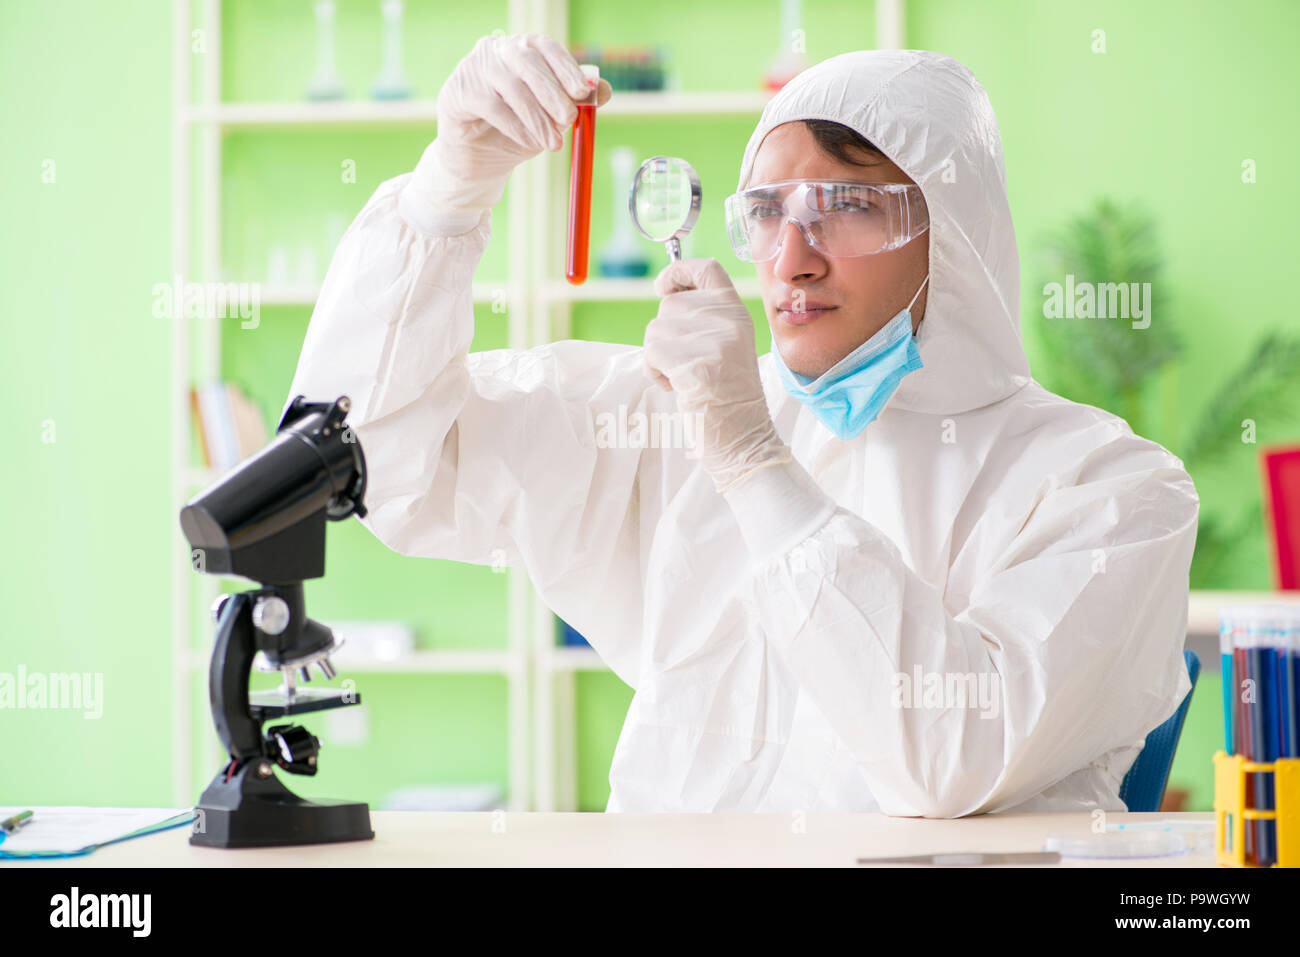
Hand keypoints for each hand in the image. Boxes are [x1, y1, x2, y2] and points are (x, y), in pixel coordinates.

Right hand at [430, 33, 611, 212]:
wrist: (478, 160)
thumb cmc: (516, 132)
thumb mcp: (551, 118)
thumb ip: (576, 102)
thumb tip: (604, 90)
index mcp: (521, 49)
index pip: (545, 47)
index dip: (566, 67)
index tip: (584, 92)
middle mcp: (496, 51)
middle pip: (529, 63)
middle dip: (553, 94)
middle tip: (570, 119)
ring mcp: (473, 68)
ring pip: (512, 87)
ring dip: (537, 118)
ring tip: (553, 144)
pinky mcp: (458, 91)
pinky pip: (492, 107)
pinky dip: (516, 127)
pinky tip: (529, 144)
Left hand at [644, 258, 790, 490]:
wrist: (744, 437)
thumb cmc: (727, 396)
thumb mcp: (726, 345)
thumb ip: (704, 318)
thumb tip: (666, 293)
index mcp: (737, 312)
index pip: (706, 268)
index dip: (678, 271)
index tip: (663, 287)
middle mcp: (728, 320)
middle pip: (669, 305)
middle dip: (664, 335)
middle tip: (688, 364)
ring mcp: (714, 342)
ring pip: (655, 330)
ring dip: (659, 357)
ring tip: (686, 378)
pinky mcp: (697, 365)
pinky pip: (652, 354)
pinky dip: (656, 373)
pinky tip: (679, 388)